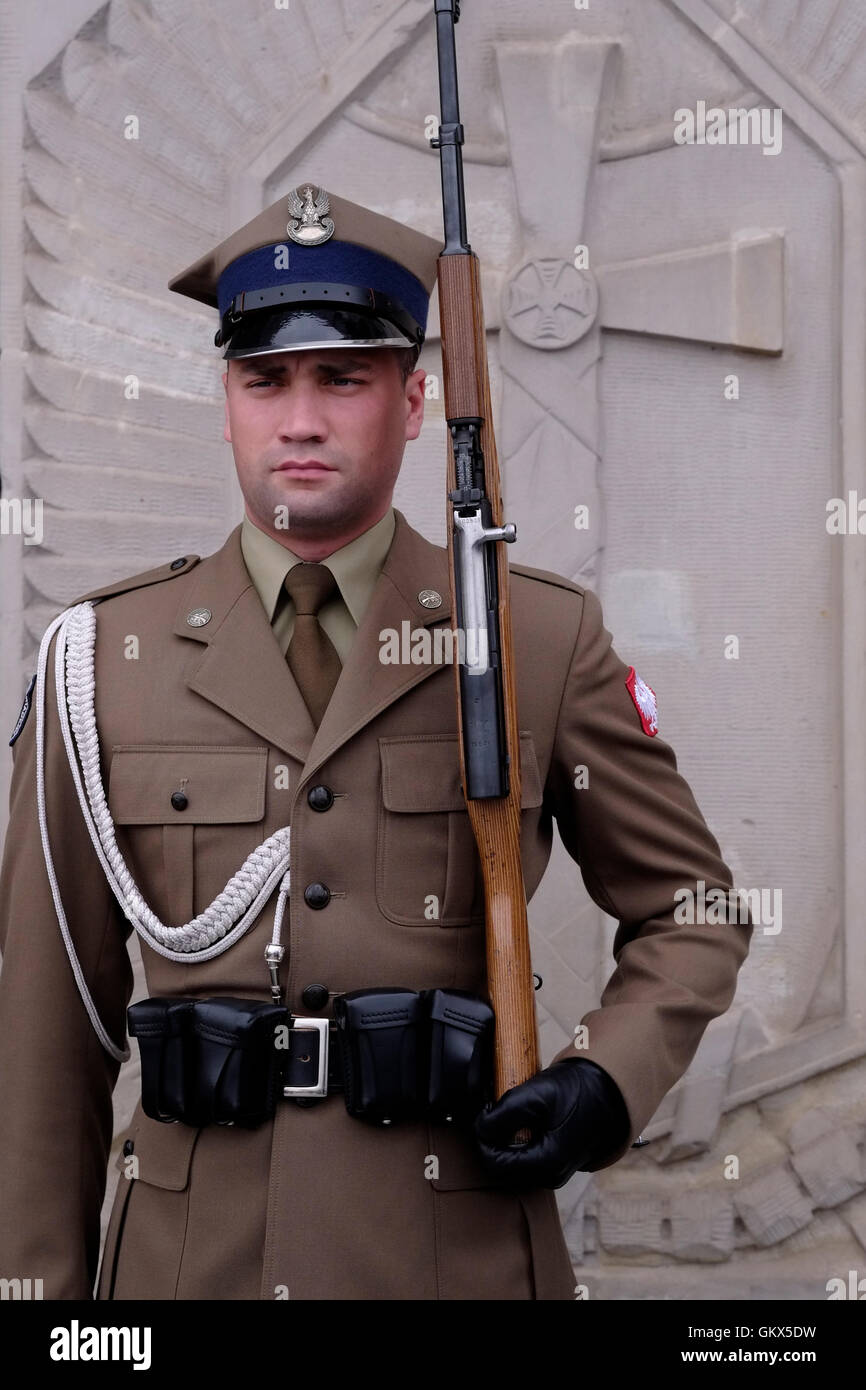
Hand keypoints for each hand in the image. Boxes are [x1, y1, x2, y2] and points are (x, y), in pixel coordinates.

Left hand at [473, 1058, 629, 1189]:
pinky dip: (517, 1143)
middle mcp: (550, 1176)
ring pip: (513, 1164)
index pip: (493, 1162)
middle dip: (493, 1140)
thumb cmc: (577, 1091)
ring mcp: (554, 1173)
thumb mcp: (536, 1095)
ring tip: (511, 1114)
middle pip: (502, 1167)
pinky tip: (523, 1121)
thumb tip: (481, 1128)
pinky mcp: (556, 1164)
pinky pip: (526, 1160)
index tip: (486, 1111)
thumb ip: (503, 1114)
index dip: (483, 1136)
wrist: (610, 1091)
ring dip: (505, 1141)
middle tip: (495, 1111)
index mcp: (546, 1163)